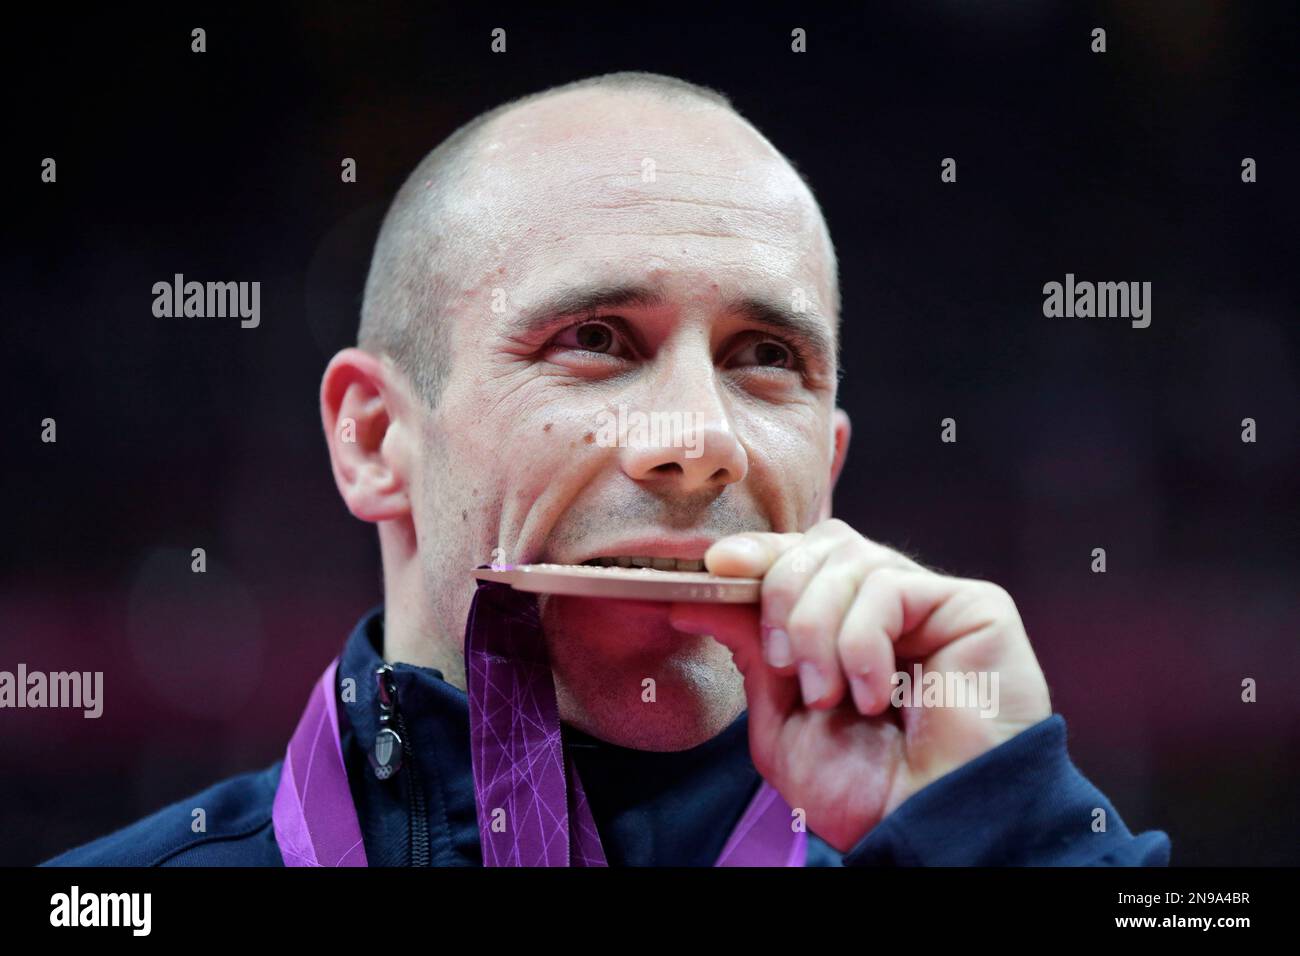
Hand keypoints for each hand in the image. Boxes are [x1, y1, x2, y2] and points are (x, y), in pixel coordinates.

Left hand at [668, 519, 1052, 852]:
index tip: (715, 568)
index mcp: (845, 625)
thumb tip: (693, 597)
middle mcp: (889, 606)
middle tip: (782, 665)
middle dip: (781, 595)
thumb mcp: (781, 718)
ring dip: (816, 628)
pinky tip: (874, 694)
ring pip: (848, 558)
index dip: (758, 554)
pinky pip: (889, 586)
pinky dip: (861, 642)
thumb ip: (750, 648)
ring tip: (828, 695)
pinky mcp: (972, 606)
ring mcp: (930, 602)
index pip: (800, 558)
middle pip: (820, 545)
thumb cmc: (863, 791)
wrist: (923, 828)